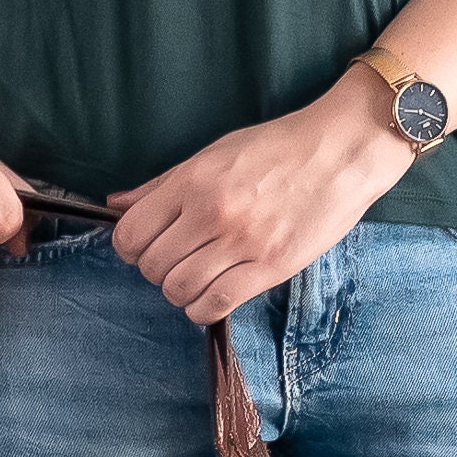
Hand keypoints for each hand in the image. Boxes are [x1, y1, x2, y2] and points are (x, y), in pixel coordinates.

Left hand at [109, 68, 416, 322]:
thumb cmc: (278, 148)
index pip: (131, 233)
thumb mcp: (214, 153)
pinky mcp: (270, 267)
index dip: (130, 248)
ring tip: (196, 278)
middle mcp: (212, 213)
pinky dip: (202, 309)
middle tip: (176, 261)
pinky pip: (216, 305)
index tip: (144, 246)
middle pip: (153, 267)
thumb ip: (163, 184)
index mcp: (193, 181)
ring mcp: (241, 243)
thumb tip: (117, 204)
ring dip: (179, 292)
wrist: (339, 151)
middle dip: (156, 271)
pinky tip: (210, 296)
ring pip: (179, 291)